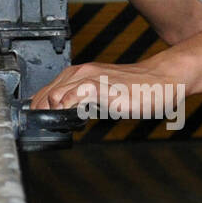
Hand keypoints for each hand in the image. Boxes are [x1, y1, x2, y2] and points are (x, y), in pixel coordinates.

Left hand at [30, 60, 189, 131]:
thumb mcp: (104, 93)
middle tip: (47, 129)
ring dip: (51, 113)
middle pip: (45, 94)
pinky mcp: (103, 88)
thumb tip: (69, 115)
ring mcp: (92, 79)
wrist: (162, 79)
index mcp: (80, 74)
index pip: (46, 91)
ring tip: (58, 127)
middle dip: (40, 114)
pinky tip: (72, 120)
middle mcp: (82, 73)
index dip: (38, 109)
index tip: (41, 124)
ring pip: (55, 94)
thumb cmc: (137, 88)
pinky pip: (75, 96)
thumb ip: (86, 100)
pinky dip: (68, 108)